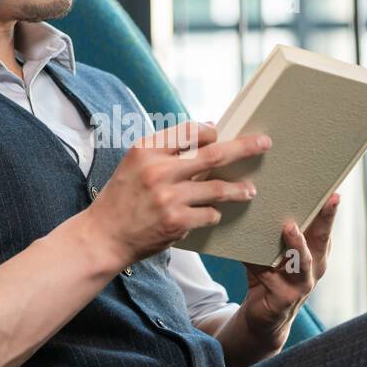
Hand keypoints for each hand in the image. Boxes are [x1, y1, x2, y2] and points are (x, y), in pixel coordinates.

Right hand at [86, 119, 271, 266]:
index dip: (210, 132)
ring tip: (250, 191)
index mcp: (146, 150)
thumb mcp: (135, 164)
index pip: (191, 130)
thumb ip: (167, 147)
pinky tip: (211, 215)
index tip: (220, 136)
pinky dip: (213, 214)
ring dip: (238, 190)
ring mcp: (168, 197)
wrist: (102, 237)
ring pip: (218, 188)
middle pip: (214, 154)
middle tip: (264, 143)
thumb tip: (208, 129)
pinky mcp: (176, 223)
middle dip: (244, 147)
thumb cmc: (121, 199)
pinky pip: (209, 214)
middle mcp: (158, 170)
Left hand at [239, 191, 339, 341]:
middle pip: (322, 240)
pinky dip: (258, 265)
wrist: (263, 316)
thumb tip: (257, 199)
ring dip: (297, 244)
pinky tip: (247, 255)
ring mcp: (302, 284)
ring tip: (289, 228)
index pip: (325, 227)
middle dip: (325, 220)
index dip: (330, 211)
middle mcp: (314, 267)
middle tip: (328, 200)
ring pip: (302, 261)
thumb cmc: (270, 276)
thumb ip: (274, 232)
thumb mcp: (275, 252)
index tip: (335, 193)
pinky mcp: (284, 299)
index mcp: (315, 251)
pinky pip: (270, 278)